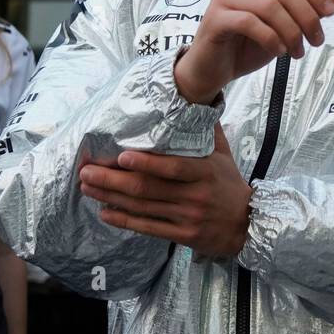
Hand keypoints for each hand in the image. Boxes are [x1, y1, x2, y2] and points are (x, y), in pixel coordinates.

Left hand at [78, 123, 252, 256]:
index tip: (121, 156)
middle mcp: (195, 195)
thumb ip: (208, 130)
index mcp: (205, 173)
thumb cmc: (230, 185)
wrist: (247, 225)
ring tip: (87, 187)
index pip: (173, 167)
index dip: (147, 163)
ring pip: (143, 207)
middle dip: (113, 180)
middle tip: (86, 171)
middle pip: (148, 188)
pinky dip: (124, 220)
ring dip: (111, 197)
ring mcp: (187, 217)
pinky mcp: (182, 235)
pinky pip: (148, 227)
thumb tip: (196, 98)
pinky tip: (105, 213)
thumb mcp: (224, 155)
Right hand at [174, 0, 333, 103]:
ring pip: (270, 6)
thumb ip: (306, 8)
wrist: (212, 69)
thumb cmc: (245, 45)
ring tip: (298, 52)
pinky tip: (278, 51)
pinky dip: (271, 38)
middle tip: (316, 40)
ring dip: (291, 32)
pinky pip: (250, 22)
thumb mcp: (283, 26)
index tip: (330, 13)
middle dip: (307, 17)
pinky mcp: (216, 18)